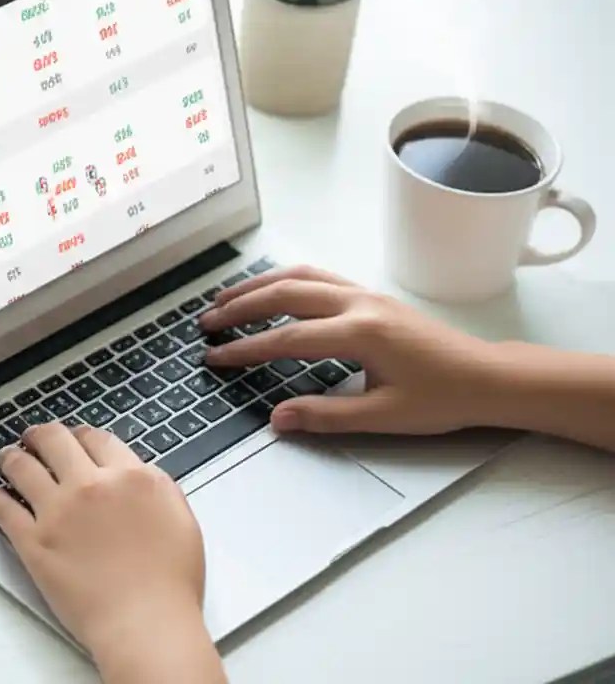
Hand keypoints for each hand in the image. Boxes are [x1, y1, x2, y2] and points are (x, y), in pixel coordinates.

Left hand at [0, 424, 223, 683]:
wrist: (145, 624)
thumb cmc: (169, 585)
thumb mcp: (181, 519)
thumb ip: (155, 488)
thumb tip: (136, 475)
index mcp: (132, 477)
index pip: (96, 438)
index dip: (79, 435)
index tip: (72, 438)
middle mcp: (92, 485)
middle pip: (54, 440)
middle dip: (39, 435)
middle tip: (32, 438)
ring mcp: (59, 512)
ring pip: (22, 466)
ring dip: (11, 458)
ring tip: (7, 459)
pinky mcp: (33, 542)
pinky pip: (5, 509)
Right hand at [199, 265, 501, 434]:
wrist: (487, 377)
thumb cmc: (442, 398)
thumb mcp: (383, 417)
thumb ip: (326, 416)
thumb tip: (278, 418)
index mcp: (360, 333)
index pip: (287, 338)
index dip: (246, 349)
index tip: (215, 357)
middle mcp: (359, 304)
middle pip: (286, 294)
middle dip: (241, 306)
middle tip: (208, 321)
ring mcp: (366, 295)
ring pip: (301, 276)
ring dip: (259, 285)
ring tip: (227, 298)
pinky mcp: (371, 296)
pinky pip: (319, 276)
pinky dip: (286, 279)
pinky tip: (270, 289)